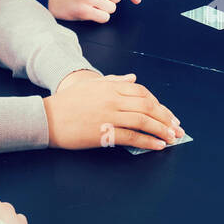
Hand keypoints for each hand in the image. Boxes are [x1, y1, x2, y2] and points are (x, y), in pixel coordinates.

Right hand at [43, 72, 182, 150]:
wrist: (46, 118)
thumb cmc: (67, 103)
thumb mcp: (91, 86)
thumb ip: (113, 80)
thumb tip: (133, 78)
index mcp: (110, 87)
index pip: (142, 92)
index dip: (159, 104)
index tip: (168, 114)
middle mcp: (112, 99)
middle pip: (147, 106)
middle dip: (165, 117)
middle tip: (177, 128)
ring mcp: (108, 115)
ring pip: (143, 121)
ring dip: (161, 130)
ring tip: (172, 138)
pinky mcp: (103, 133)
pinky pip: (131, 136)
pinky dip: (147, 141)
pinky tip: (157, 145)